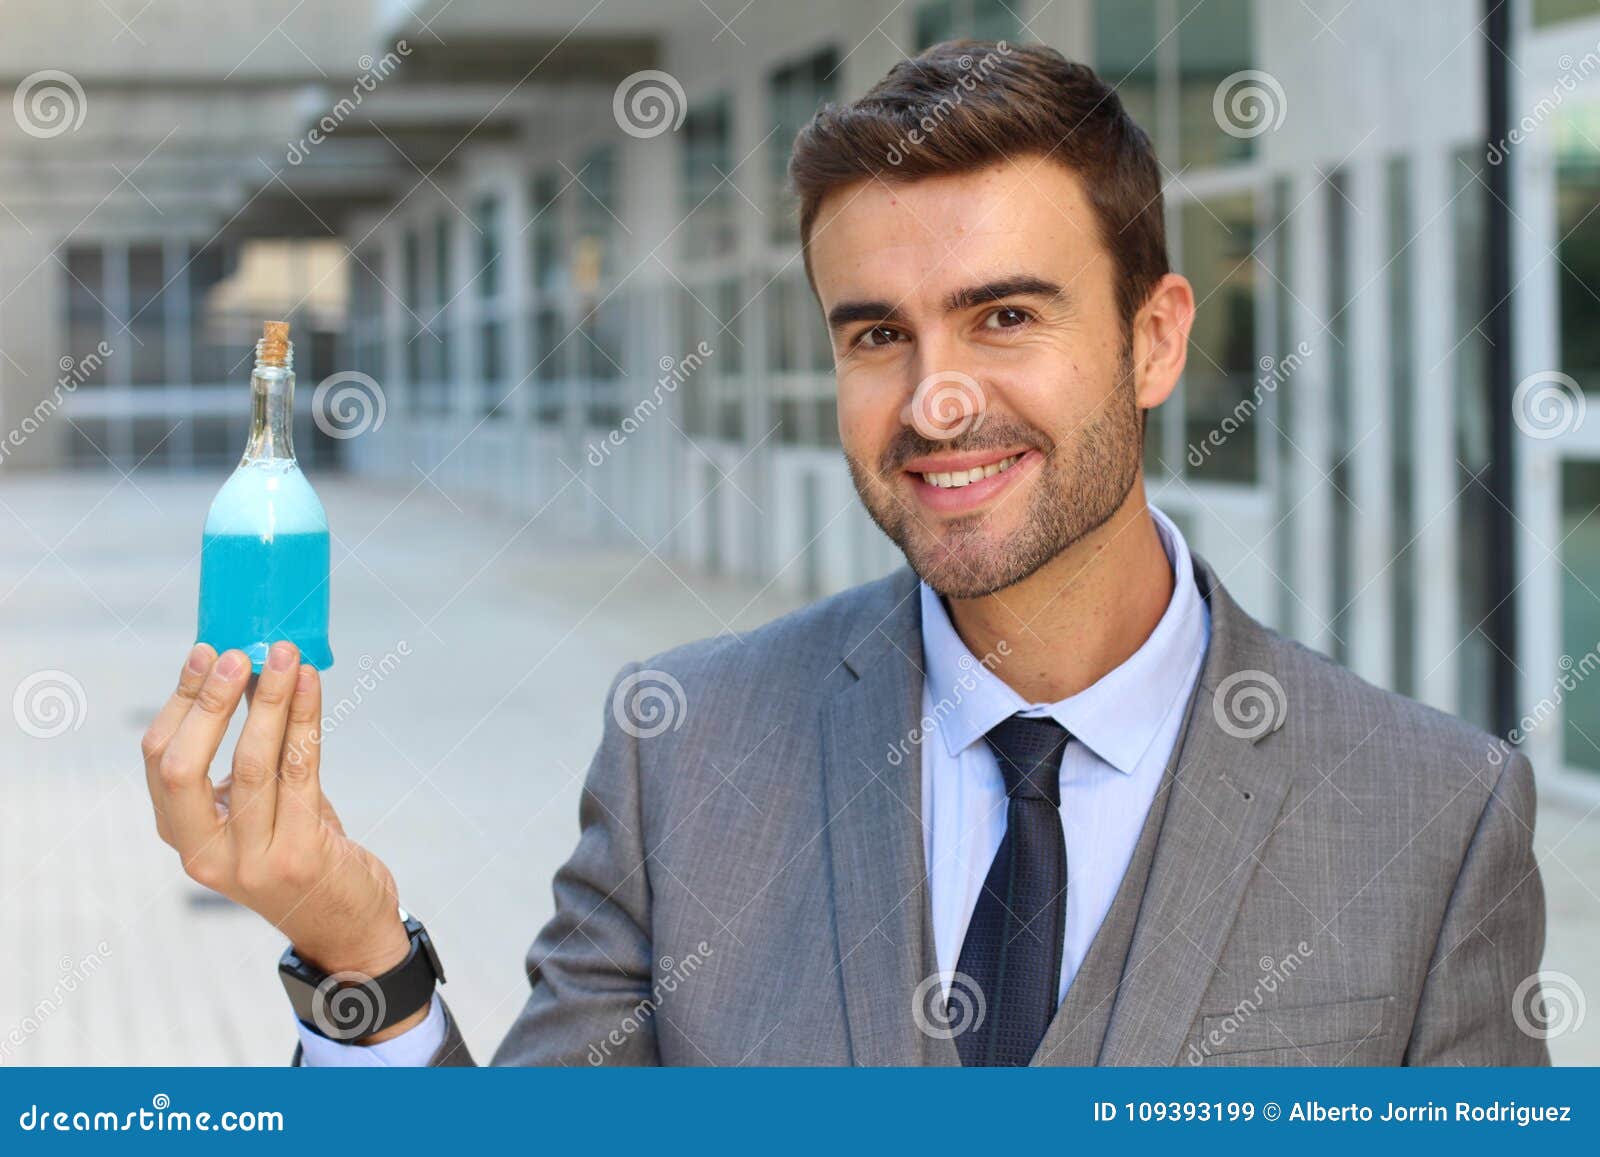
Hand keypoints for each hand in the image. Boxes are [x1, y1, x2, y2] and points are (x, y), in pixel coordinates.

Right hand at [142, 641, 424, 1041]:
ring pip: (250, 763)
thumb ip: (251, 758)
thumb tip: (254, 672)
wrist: (345, 925)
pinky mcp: (301, 854)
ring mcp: (252, 859)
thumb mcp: (261, 810)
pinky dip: (305, 721)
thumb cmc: (302, 852)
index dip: (181, 702)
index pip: (161, 761)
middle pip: (184, 766)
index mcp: (183, 837)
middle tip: (238, 653)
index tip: (205, 652)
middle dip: (209, 702)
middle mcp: (206, 854)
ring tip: (285, 656)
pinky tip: (312, 686)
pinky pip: (300, 771)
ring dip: (269, 701)